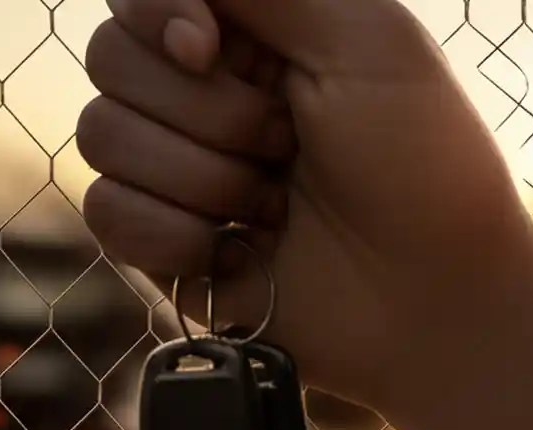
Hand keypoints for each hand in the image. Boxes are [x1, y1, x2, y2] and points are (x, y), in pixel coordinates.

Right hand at [78, 0, 528, 409]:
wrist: (429, 297)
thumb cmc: (422, 163)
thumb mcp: (365, 36)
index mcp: (253, 33)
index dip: (159, 14)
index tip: (211, 49)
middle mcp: (205, 93)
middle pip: (111, 58)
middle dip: (209, 112)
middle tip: (288, 146)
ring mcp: (177, 169)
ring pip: (102, 136)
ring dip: (204, 177)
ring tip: (276, 208)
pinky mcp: (162, 243)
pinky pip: (107, 213)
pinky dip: (174, 234)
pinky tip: (239, 252)